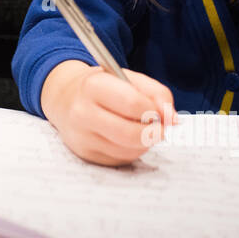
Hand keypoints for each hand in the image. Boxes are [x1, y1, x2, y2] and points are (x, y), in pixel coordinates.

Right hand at [40, 60, 178, 165]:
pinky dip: (132, 150)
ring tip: (141, 129)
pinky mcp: (85, 154)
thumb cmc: (103, 87)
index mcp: (93, 86)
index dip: (154, 111)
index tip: (161, 112)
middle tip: (159, 127)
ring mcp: (82, 136)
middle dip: (154, 132)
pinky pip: (121, 159)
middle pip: (131, 133)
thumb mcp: (128, 78)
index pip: (133, 103)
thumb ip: (156, 93)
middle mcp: (82, 112)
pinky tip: (126, 138)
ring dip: (144, 142)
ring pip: (129, 150)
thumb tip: (173, 119)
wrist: (65, 99)